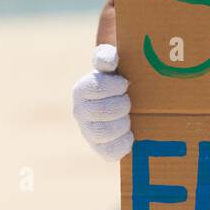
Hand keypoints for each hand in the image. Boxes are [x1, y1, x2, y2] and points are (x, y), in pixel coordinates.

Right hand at [72, 44, 132, 160]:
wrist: (124, 103)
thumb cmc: (119, 80)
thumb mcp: (113, 64)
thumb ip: (107, 56)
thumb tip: (109, 60)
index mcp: (82, 89)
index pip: (95, 87)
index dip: (115, 86)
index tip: (124, 83)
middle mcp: (80, 111)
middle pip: (103, 111)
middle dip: (122, 105)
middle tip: (128, 101)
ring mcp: (88, 132)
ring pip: (104, 132)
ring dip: (123, 123)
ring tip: (128, 117)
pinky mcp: (99, 149)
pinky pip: (110, 152)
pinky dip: (123, 143)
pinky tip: (129, 134)